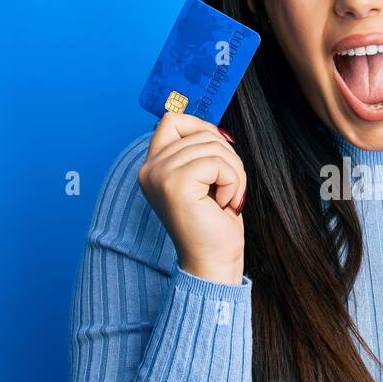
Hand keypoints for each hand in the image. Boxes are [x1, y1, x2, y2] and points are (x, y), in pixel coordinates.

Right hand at [137, 112, 246, 285]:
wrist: (213, 262)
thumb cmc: (213, 223)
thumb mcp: (204, 179)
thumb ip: (199, 152)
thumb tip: (214, 128)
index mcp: (153, 167)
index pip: (172, 119)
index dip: (202, 127)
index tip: (219, 154)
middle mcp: (149, 169)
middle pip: (200, 132)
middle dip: (227, 156)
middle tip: (229, 188)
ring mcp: (159, 175)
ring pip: (212, 146)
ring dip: (233, 172)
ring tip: (227, 198)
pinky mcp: (175, 184)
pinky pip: (217, 163)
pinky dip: (233, 182)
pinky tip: (226, 204)